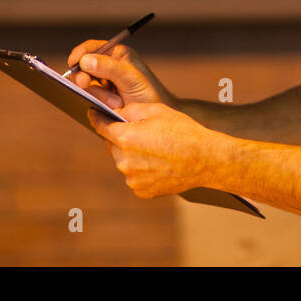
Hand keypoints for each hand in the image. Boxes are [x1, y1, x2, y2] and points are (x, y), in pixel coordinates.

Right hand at [65, 40, 174, 107]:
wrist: (155, 116)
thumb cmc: (149, 93)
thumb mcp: (130, 77)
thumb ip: (108, 68)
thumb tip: (84, 60)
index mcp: (116, 54)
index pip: (92, 48)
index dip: (80, 54)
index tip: (73, 62)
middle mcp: (108, 66)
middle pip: (84, 67)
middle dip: (85, 78)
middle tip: (83, 84)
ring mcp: (104, 83)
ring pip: (86, 85)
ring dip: (98, 95)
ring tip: (117, 102)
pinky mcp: (101, 98)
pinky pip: (90, 98)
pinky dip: (99, 103)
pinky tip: (114, 107)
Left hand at [87, 102, 221, 198]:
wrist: (205, 160)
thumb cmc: (183, 131)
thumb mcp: (156, 110)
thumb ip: (130, 109)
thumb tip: (116, 113)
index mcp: (125, 138)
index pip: (101, 126)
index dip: (97, 118)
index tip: (94, 114)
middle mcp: (124, 161)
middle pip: (113, 145)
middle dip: (121, 137)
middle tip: (141, 132)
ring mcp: (132, 179)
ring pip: (124, 161)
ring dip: (132, 154)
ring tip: (155, 149)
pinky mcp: (141, 191)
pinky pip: (135, 177)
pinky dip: (141, 170)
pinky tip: (159, 163)